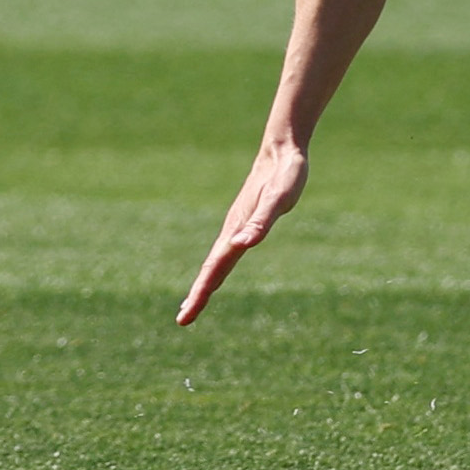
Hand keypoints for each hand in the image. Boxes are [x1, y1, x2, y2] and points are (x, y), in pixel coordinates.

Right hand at [177, 136, 309, 325]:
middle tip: (183, 319)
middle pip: (211, 269)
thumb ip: (262, 221)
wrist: (281, 150)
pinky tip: (218, 272)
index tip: (186, 316)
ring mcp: (236, 227)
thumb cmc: (285, 174)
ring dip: (205, 283)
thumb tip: (242, 245)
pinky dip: (218, 268)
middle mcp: (232, 231)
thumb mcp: (279, 199)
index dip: (201, 293)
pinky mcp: (244, 222)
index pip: (214, 269)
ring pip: (217, 261)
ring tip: (194, 303)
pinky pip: (227, 252)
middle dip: (198, 294)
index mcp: (236, 231)